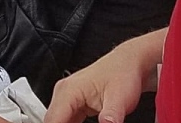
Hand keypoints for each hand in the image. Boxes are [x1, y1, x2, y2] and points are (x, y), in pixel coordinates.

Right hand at [44, 30, 165, 122]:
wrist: (128, 64)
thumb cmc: (123, 74)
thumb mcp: (119, 99)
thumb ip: (110, 117)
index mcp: (69, 90)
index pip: (52, 120)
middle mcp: (64, 93)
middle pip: (52, 121)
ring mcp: (67, 99)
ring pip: (58, 121)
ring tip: (93, 122)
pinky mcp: (73, 105)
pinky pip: (65, 120)